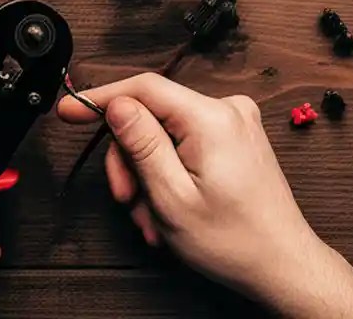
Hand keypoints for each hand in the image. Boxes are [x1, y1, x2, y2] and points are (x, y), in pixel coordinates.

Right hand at [58, 73, 352, 318]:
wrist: (282, 265)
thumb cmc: (235, 241)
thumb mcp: (171, 197)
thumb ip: (141, 144)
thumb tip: (117, 104)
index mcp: (213, 118)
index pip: (144, 88)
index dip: (101, 98)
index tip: (69, 110)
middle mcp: (228, 110)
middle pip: (152, 116)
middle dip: (131, 161)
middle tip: (127, 200)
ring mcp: (236, 123)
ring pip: (165, 135)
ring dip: (150, 177)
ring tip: (155, 218)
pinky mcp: (236, 138)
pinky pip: (185, 143)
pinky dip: (170, 174)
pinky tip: (171, 207)